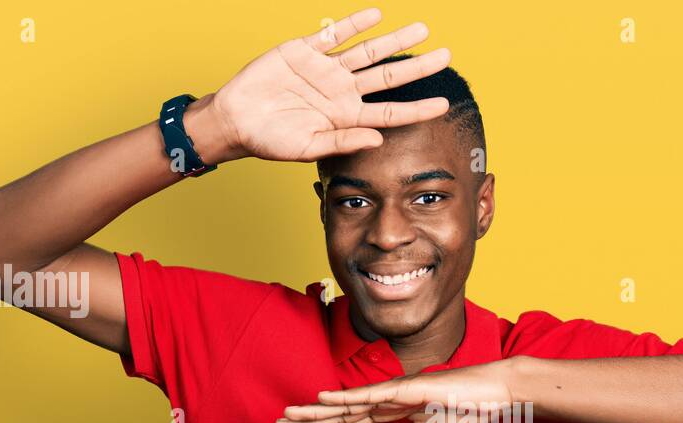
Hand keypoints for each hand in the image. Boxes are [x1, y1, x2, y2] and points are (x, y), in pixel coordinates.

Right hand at [209, 7, 451, 162]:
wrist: (237, 119)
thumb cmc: (271, 141)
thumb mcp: (308, 148)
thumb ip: (343, 141)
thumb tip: (378, 138)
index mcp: (347, 118)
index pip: (390, 113)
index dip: (417, 109)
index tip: (443, 104)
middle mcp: (343, 92)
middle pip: (388, 77)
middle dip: (417, 67)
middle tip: (445, 56)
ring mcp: (326, 69)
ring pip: (369, 52)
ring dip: (395, 40)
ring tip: (422, 30)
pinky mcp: (305, 50)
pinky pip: (335, 34)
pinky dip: (354, 24)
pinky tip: (375, 16)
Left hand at [275, 360, 520, 422]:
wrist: (498, 393)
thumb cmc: (469, 410)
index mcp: (394, 410)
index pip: (350, 422)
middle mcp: (389, 398)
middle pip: (342, 412)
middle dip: (310, 419)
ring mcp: (398, 392)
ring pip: (350, 404)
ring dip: (318, 410)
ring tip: (289, 415)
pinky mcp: (409, 390)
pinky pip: (372, 396)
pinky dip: (346, 398)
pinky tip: (322, 399)